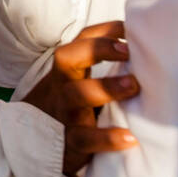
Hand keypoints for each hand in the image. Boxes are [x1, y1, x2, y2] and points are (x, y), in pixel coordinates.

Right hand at [22, 20, 138, 176]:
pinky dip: (107, 138)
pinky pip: (85, 139)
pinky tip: (128, 138)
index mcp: (68, 71)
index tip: (131, 30)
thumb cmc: (68, 111)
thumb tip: (147, 56)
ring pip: (76, 95)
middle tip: (128, 52)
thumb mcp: (77, 85)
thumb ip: (103, 72)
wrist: (30, 146)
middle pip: (68, 58)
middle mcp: (63, 86)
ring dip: (105, 87)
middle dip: (98, 49)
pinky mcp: (70, 142)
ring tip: (133, 85)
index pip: (81, 40)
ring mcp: (65, 112)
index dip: (105, 31)